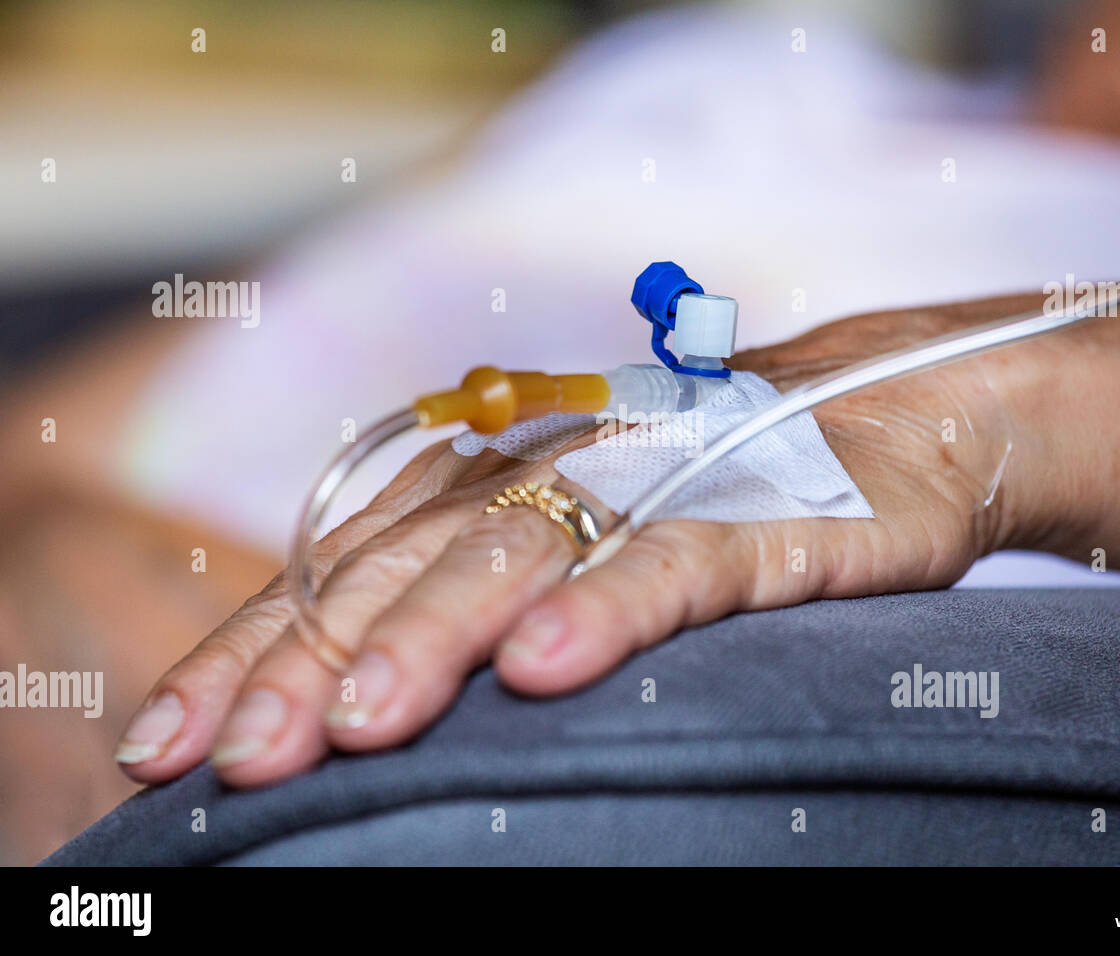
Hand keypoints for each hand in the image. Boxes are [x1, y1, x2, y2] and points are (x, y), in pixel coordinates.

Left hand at [114, 278, 1119, 786]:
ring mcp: (649, 489)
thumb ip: (474, 592)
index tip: (171, 745)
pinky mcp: (752, 511)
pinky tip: (548, 666)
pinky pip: (669, 564)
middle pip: (402, 570)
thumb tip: (351, 695)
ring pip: (516, 556)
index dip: (252, 652)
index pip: (339, 574)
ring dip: (434, 638)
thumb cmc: (709, 495)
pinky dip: (604, 609)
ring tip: (363, 722)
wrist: (884, 413)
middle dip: (311, 663)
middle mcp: (547, 476)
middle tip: (241, 760)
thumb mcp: (579, 544)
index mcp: (487, 488)